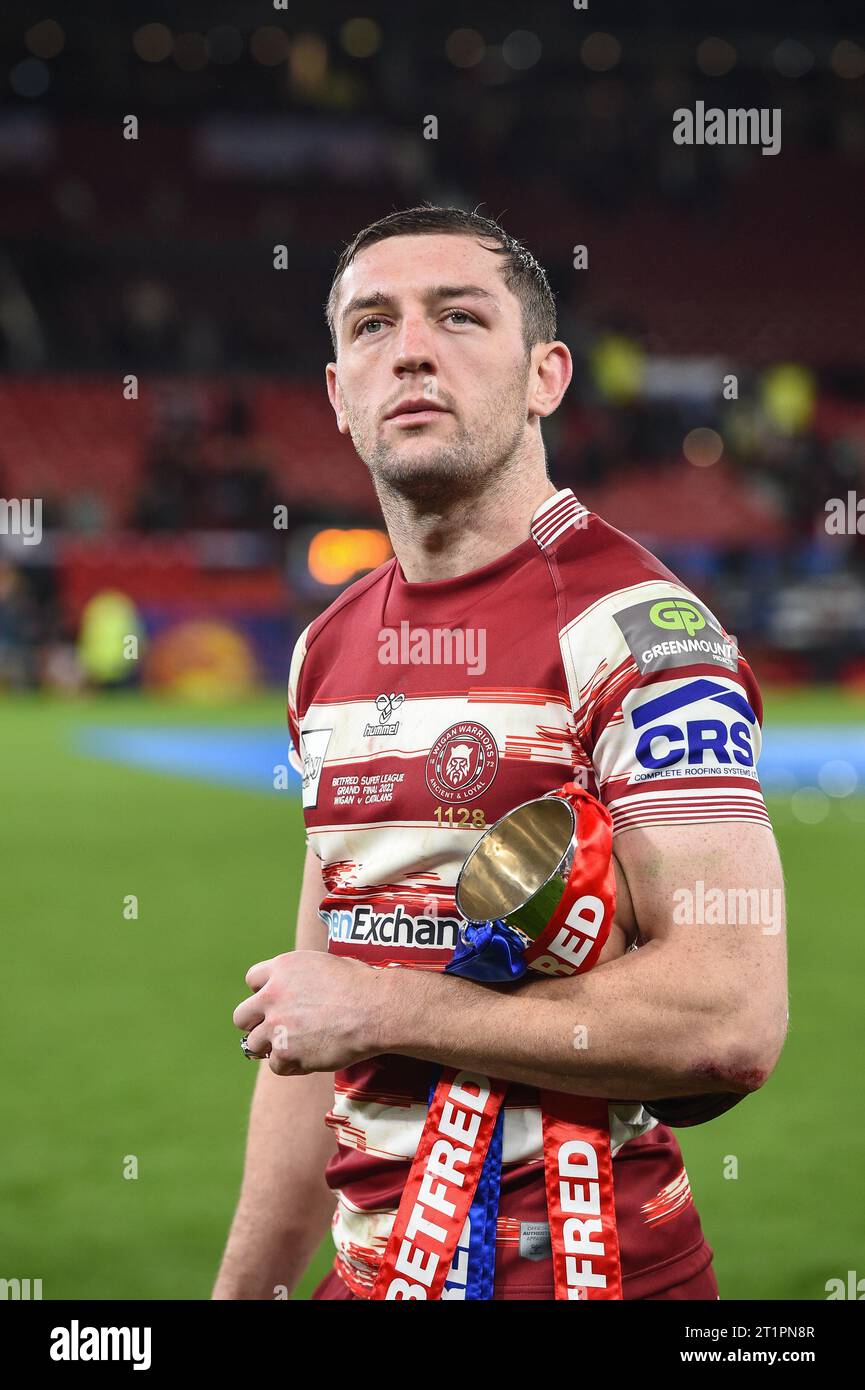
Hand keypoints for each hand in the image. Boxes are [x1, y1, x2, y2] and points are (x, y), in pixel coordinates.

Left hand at [233, 950, 384, 1074]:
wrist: (376, 1009)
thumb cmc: (361, 985)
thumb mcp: (326, 964)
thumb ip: (301, 976)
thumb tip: (300, 984)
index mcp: (282, 968)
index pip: (252, 979)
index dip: (264, 991)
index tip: (276, 1000)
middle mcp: (272, 995)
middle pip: (241, 1016)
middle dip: (256, 1023)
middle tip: (275, 1028)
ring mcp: (276, 1026)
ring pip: (252, 1044)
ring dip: (270, 1046)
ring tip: (293, 1047)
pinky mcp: (286, 1053)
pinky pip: (275, 1065)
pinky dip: (289, 1065)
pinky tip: (308, 1058)